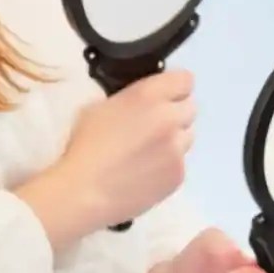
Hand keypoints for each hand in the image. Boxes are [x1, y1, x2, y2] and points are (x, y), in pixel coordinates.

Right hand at [15, 70, 195, 249]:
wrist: (84, 192)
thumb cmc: (84, 147)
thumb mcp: (101, 107)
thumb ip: (134, 98)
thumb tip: (147, 102)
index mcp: (149, 96)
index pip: (185, 80)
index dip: (175, 88)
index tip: (165, 96)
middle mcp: (170, 118)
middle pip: (190, 108)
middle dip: (175, 114)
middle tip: (153, 127)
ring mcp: (177, 148)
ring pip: (187, 136)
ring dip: (174, 140)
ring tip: (148, 153)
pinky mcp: (179, 174)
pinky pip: (180, 163)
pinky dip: (168, 165)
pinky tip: (146, 173)